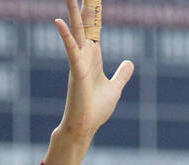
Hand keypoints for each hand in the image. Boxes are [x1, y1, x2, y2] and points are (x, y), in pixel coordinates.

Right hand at [54, 0, 132, 140]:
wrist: (85, 127)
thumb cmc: (96, 109)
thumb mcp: (115, 88)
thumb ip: (122, 74)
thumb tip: (129, 62)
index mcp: (94, 56)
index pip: (95, 26)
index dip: (95, 10)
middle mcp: (84, 54)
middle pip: (86, 22)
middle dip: (87, 4)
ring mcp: (79, 61)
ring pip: (76, 30)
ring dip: (73, 11)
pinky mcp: (76, 72)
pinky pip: (71, 50)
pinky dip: (65, 36)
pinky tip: (58, 22)